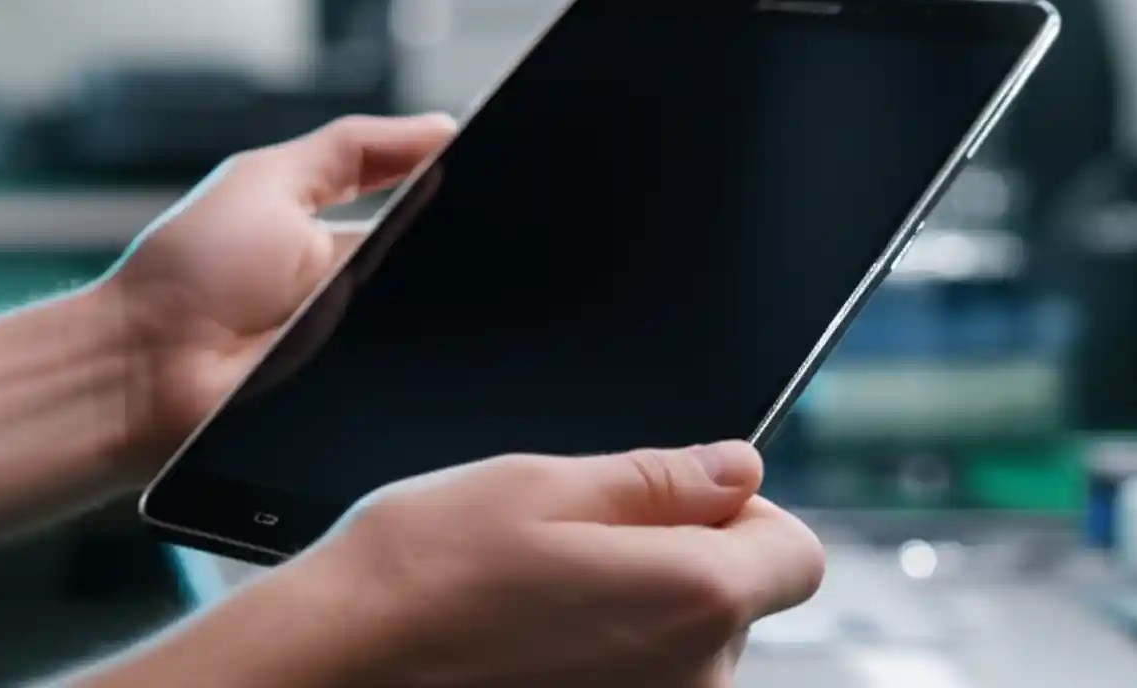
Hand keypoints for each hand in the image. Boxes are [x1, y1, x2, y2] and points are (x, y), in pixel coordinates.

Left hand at [102, 114, 455, 479]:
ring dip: (426, 287)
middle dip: (451, 234)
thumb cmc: (193, 269)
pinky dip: (407, 344)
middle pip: (434, 252)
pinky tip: (388, 321)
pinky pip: (407, 362)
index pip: (422, 197)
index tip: (490, 160)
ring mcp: (359, 335)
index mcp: (337, 227)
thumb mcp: (274, 181)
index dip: (456, 177)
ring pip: (428, 308)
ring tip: (388, 277)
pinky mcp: (359, 385)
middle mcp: (357, 283)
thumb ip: (356, 150)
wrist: (148, 370)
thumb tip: (443, 127)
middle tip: (453, 223)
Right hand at [276, 441, 822, 686]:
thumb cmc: (428, 570)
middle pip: (737, 599)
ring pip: (684, 644)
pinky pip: (641, 683)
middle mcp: (693, 683)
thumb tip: (740, 470)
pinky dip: (607, 657)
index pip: (797, 554)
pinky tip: (533, 640)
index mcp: (694, 598)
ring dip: (638, 610)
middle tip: (578, 543)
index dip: (746, 517)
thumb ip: (664, 480)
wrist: (339, 666)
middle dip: (682, 558)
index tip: (679, 504)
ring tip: (541, 594)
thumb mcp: (548, 486)